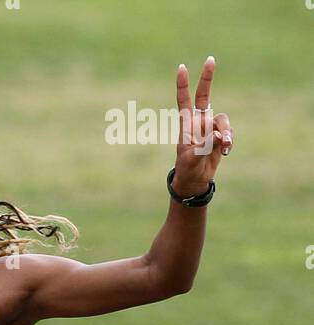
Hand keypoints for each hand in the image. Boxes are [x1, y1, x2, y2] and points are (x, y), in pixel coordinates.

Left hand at [172, 57, 232, 198]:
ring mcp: (210, 128)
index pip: (184, 100)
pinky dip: (228, 142)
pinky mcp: (220, 136)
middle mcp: (199, 121)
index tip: (181, 67)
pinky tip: (225, 152)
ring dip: (226, 131)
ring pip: (223, 120)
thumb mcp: (192, 159)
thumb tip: (219, 135)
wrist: (195, 181)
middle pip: (204, 94)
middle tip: (210, 59)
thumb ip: (205, 145)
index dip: (183, 84)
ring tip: (225, 146)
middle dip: (207, 77)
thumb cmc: (188, 169)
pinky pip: (229, 133)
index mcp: (187, 124)